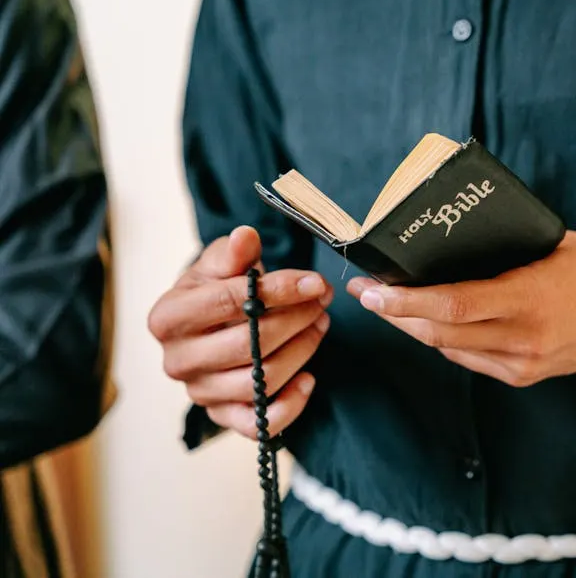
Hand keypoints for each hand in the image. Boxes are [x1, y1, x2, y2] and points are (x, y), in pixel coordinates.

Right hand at [148, 226, 332, 438]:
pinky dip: (290, 404)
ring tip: (320, 325)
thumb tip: (245, 236)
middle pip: (248, 345)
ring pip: (261, 380)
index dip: (278, 290)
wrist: (208, 324)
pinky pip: (260, 424)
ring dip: (301, 352)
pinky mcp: (223, 418)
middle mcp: (177, 361)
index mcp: (167, 318)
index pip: (227, 302)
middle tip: (322, 303)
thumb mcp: (218, 264)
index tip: (314, 282)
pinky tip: (309, 378)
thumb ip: (233, 253)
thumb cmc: (213, 290)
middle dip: (295, 320)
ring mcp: (200, 393)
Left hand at [346, 231, 575, 386]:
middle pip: (440, 333)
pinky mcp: (525, 376)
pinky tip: (428, 323)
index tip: (374, 290)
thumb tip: (444, 245)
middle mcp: (524, 339)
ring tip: (388, 305)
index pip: (453, 306)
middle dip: (396, 314)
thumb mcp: (549, 244)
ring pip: (450, 350)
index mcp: (530, 299)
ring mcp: (524, 363)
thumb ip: (499, 251)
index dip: (406, 302)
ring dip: (414, 328)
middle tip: (367, 293)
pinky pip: (470, 360)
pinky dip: (444, 341)